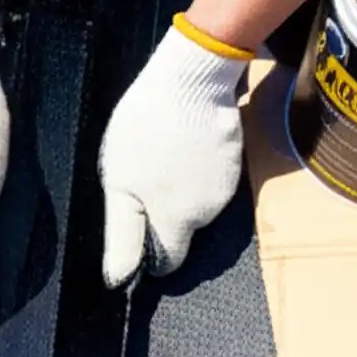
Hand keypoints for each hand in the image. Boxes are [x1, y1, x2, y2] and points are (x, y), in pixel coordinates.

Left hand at [98, 15, 250, 287]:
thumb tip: (119, 278)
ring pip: (199, 204)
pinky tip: (187, 146)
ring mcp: (226, 188)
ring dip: (183, 190)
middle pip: (183, 231)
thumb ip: (123, 233)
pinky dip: (200, 169)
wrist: (193, 78)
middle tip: (147, 181)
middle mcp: (207, 215)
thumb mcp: (120, 182)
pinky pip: (213, 179)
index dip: (152, 256)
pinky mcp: (237, 162)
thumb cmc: (146, 129)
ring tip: (166, 157)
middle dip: (166, 216)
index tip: (141, 236)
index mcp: (175, 222)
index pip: (168, 262)